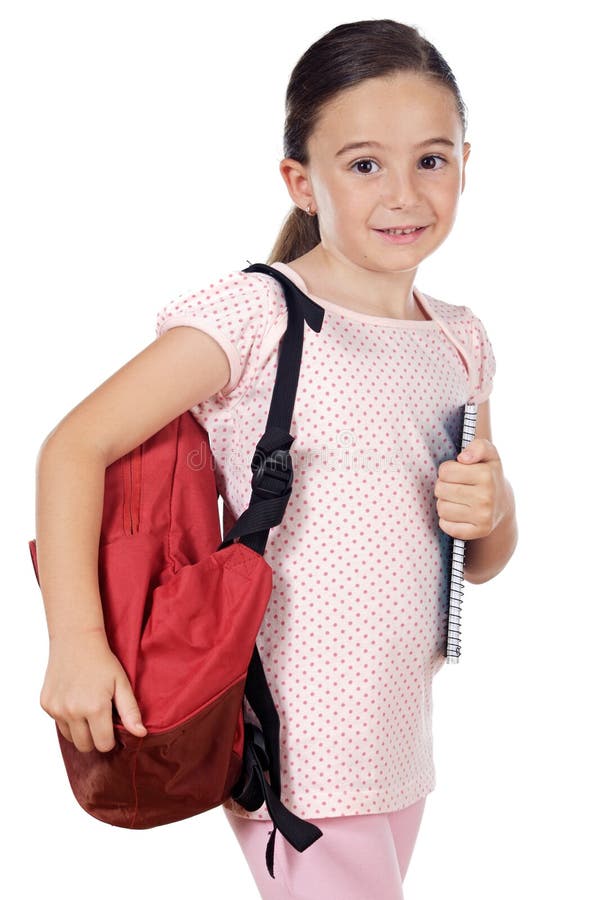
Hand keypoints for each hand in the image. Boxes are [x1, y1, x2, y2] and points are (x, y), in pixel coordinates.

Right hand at [40, 629, 146, 752]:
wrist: (76, 640)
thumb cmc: (103, 661)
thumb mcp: (122, 684)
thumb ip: (130, 712)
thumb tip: (140, 734)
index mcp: (94, 708)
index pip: (103, 745)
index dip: (111, 739)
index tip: (113, 727)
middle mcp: (72, 711)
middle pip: (85, 746)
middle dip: (95, 738)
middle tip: (101, 719)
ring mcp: (56, 709)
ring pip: (70, 737)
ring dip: (80, 730)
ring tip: (88, 709)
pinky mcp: (45, 704)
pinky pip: (58, 723)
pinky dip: (67, 718)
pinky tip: (75, 700)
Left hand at [434, 438, 509, 539]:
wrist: (503, 504)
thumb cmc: (489, 475)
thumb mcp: (488, 454)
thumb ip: (478, 446)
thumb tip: (463, 457)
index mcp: (487, 475)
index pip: (445, 470)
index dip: (447, 470)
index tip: (457, 473)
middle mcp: (486, 497)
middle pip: (440, 489)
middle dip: (444, 486)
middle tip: (456, 487)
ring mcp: (483, 517)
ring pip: (441, 508)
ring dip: (445, 503)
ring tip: (457, 500)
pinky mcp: (478, 532)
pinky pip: (446, 526)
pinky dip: (447, 520)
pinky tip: (459, 514)